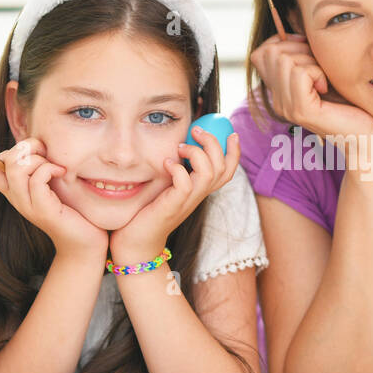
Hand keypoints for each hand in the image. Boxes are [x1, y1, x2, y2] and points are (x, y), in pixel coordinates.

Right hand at [0, 138, 107, 256]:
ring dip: (38, 159)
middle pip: (3, 161)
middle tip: (47, 154)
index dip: (10, 152)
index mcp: (17, 192)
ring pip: (16, 169)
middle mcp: (18, 199)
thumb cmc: (73, 210)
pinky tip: (62, 173)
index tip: (35, 154)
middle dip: (26, 148)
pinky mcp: (43, 211)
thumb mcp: (53, 186)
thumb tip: (41, 143)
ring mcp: (28, 206)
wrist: (86, 242)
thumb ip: (42, 168)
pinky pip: (36, 181)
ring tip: (55, 166)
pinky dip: (49, 169)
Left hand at [109, 126, 241, 264]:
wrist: (138, 241)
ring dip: (197, 153)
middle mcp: (199, 195)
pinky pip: (185, 184)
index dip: (235, 151)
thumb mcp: (169, 186)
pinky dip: (178, 169)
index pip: (229, 170)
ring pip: (209, 173)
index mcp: (201, 189)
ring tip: (180, 147)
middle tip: (196, 130)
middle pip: (222, 167)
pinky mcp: (173, 206)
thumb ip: (179, 169)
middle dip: (214, 143)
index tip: (231, 132)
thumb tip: (180, 142)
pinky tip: (166, 164)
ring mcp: (188, 201)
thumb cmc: (150, 210)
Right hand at [250, 33, 372, 146]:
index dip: (286, 43)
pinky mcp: (301, 110)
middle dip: (300, 50)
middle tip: (321, 69)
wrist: (368, 134)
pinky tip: (326, 87)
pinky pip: (300, 73)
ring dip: (310, 61)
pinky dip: (317, 72)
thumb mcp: (324, 69)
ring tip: (324, 79)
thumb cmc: (352, 101)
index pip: (262, 52)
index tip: (310, 54)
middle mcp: (278, 99)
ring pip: (285, 60)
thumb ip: (305, 53)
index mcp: (279, 90)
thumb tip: (293, 25)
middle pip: (271, 52)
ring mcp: (286, 106)